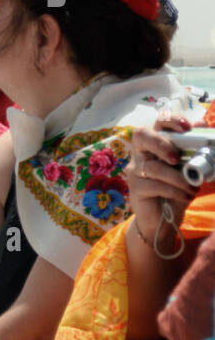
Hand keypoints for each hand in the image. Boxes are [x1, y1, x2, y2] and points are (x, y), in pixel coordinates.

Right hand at [125, 116, 199, 246]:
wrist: (164, 219)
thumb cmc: (177, 189)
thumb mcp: (191, 169)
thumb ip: (195, 150)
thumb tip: (203, 125)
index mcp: (157, 143)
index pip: (159, 122)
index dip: (171, 120)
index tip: (188, 127)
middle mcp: (142, 153)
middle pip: (142, 136)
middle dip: (161, 144)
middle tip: (177, 158)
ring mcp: (136, 170)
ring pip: (154, 167)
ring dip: (178, 178)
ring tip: (193, 187)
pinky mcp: (135, 188)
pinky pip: (156, 185)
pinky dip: (175, 191)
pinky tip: (186, 196)